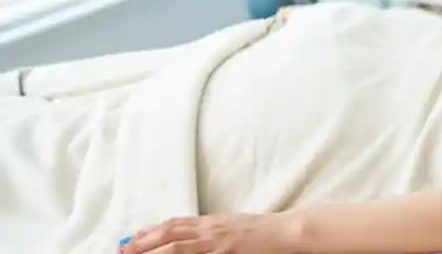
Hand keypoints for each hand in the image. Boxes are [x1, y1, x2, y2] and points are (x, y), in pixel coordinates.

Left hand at [121, 213, 289, 253]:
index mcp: (212, 222)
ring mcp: (217, 242)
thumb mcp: (234, 227)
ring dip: (153, 251)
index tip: (132, 238)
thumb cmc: (263, 232)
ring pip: (177, 247)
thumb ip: (213, 231)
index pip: (175, 224)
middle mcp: (210, 229)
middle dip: (144, 242)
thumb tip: (191, 237)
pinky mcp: (225, 253)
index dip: (151, 231)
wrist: (286, 231)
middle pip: (170, 233)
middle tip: (123, 250)